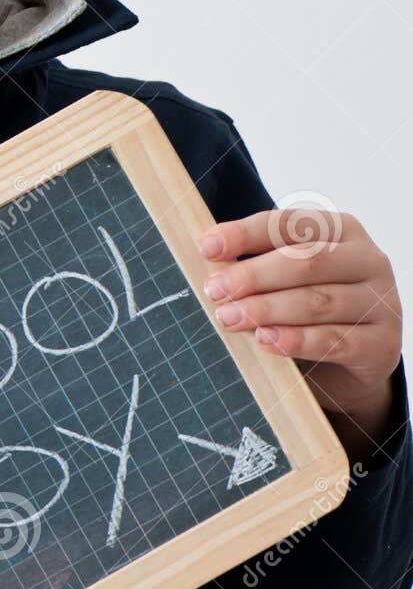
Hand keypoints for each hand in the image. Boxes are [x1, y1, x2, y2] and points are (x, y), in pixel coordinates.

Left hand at [199, 208, 403, 457]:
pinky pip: (335, 340)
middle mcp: (368, 259)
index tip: (206, 247)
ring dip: (268, 309)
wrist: (354, 364)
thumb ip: (258, 265)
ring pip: (319, 301)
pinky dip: (297, 340)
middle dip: (254, 275)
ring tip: (229, 318)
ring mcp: (381, 302)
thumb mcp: (287, 279)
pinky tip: (266, 341)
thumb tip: (208, 260)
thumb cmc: (311, 310)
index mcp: (342, 230)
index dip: (246, 234)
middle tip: (214, 290)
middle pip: (307, 261)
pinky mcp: (382, 344)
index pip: (290, 224)